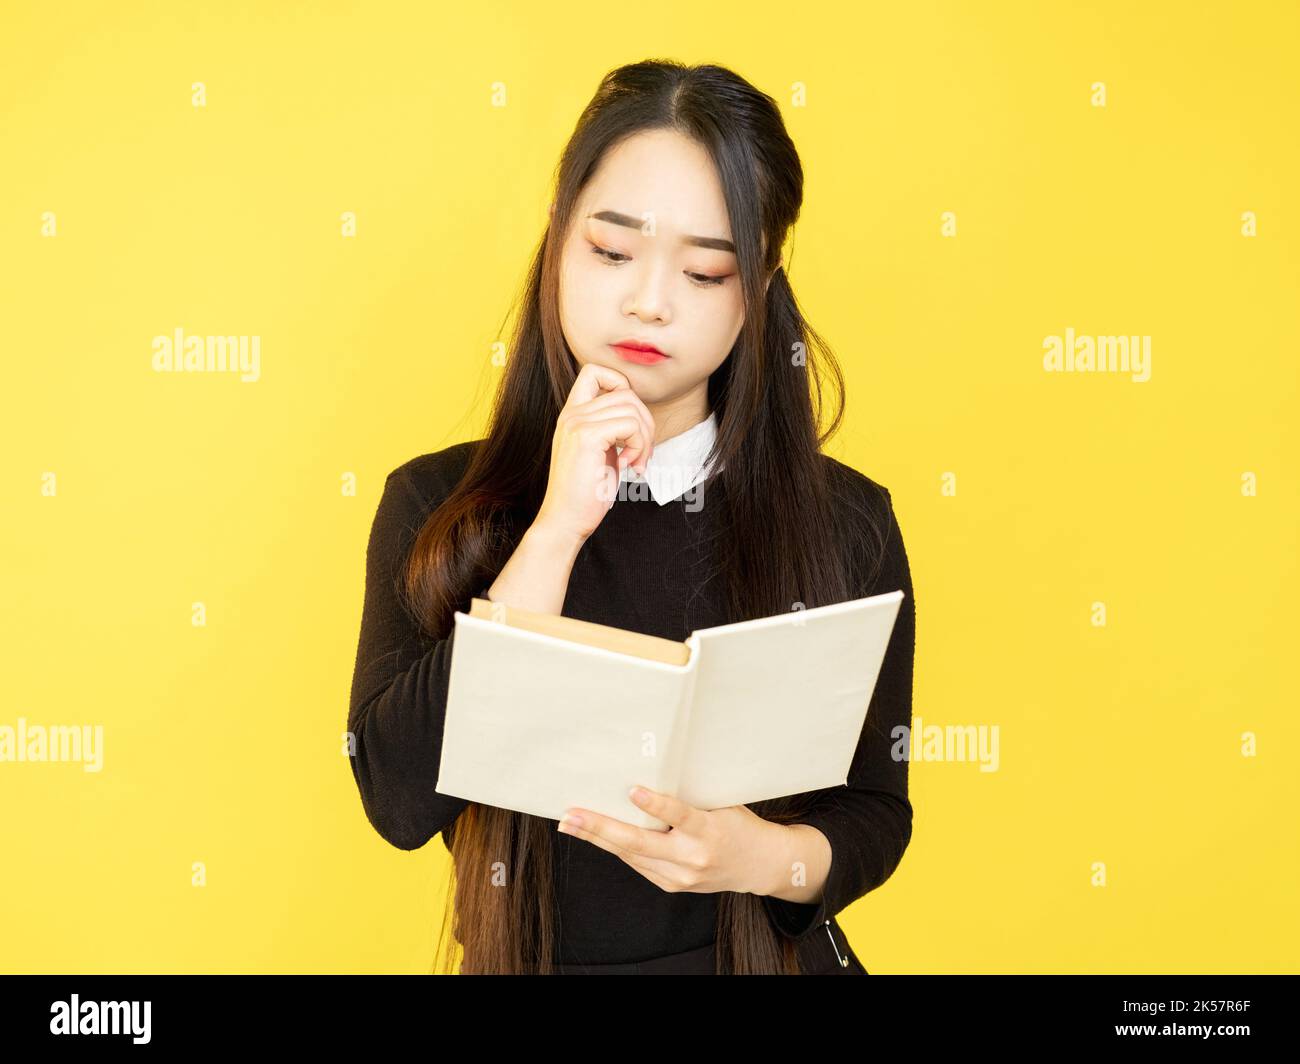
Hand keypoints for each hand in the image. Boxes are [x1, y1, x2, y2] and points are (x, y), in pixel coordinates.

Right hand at [534, 362, 655, 543]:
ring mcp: (577, 423)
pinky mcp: (587, 437)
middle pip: (625, 392)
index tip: (630, 421)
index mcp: (572, 415)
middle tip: (643, 453)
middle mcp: (571, 414)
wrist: (565, 521)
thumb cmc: (584, 493)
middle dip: (645, 422)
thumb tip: (640, 416)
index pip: (594, 371)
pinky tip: (630, 466)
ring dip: (645, 438)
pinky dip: (640, 446)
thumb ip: (612, 429)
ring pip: (632, 408)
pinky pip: (630, 425)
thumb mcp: (600, 452)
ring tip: (637, 463)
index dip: (621, 385)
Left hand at [556, 785, 785, 896]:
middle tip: (572, 815)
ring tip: (570, 824)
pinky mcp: (674, 886)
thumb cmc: (738, 824)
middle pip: (641, 843)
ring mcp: (682, 876)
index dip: (656, 805)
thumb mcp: (722, 803)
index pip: (679, 816)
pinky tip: (595, 835)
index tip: (633, 791)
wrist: (759, 865)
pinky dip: (617, 848)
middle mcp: (693, 857)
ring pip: (632, 855)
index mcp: (710, 831)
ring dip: (598, 839)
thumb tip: (648, 774)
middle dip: (601, 828)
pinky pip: (638, 863)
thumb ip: (689, 797)